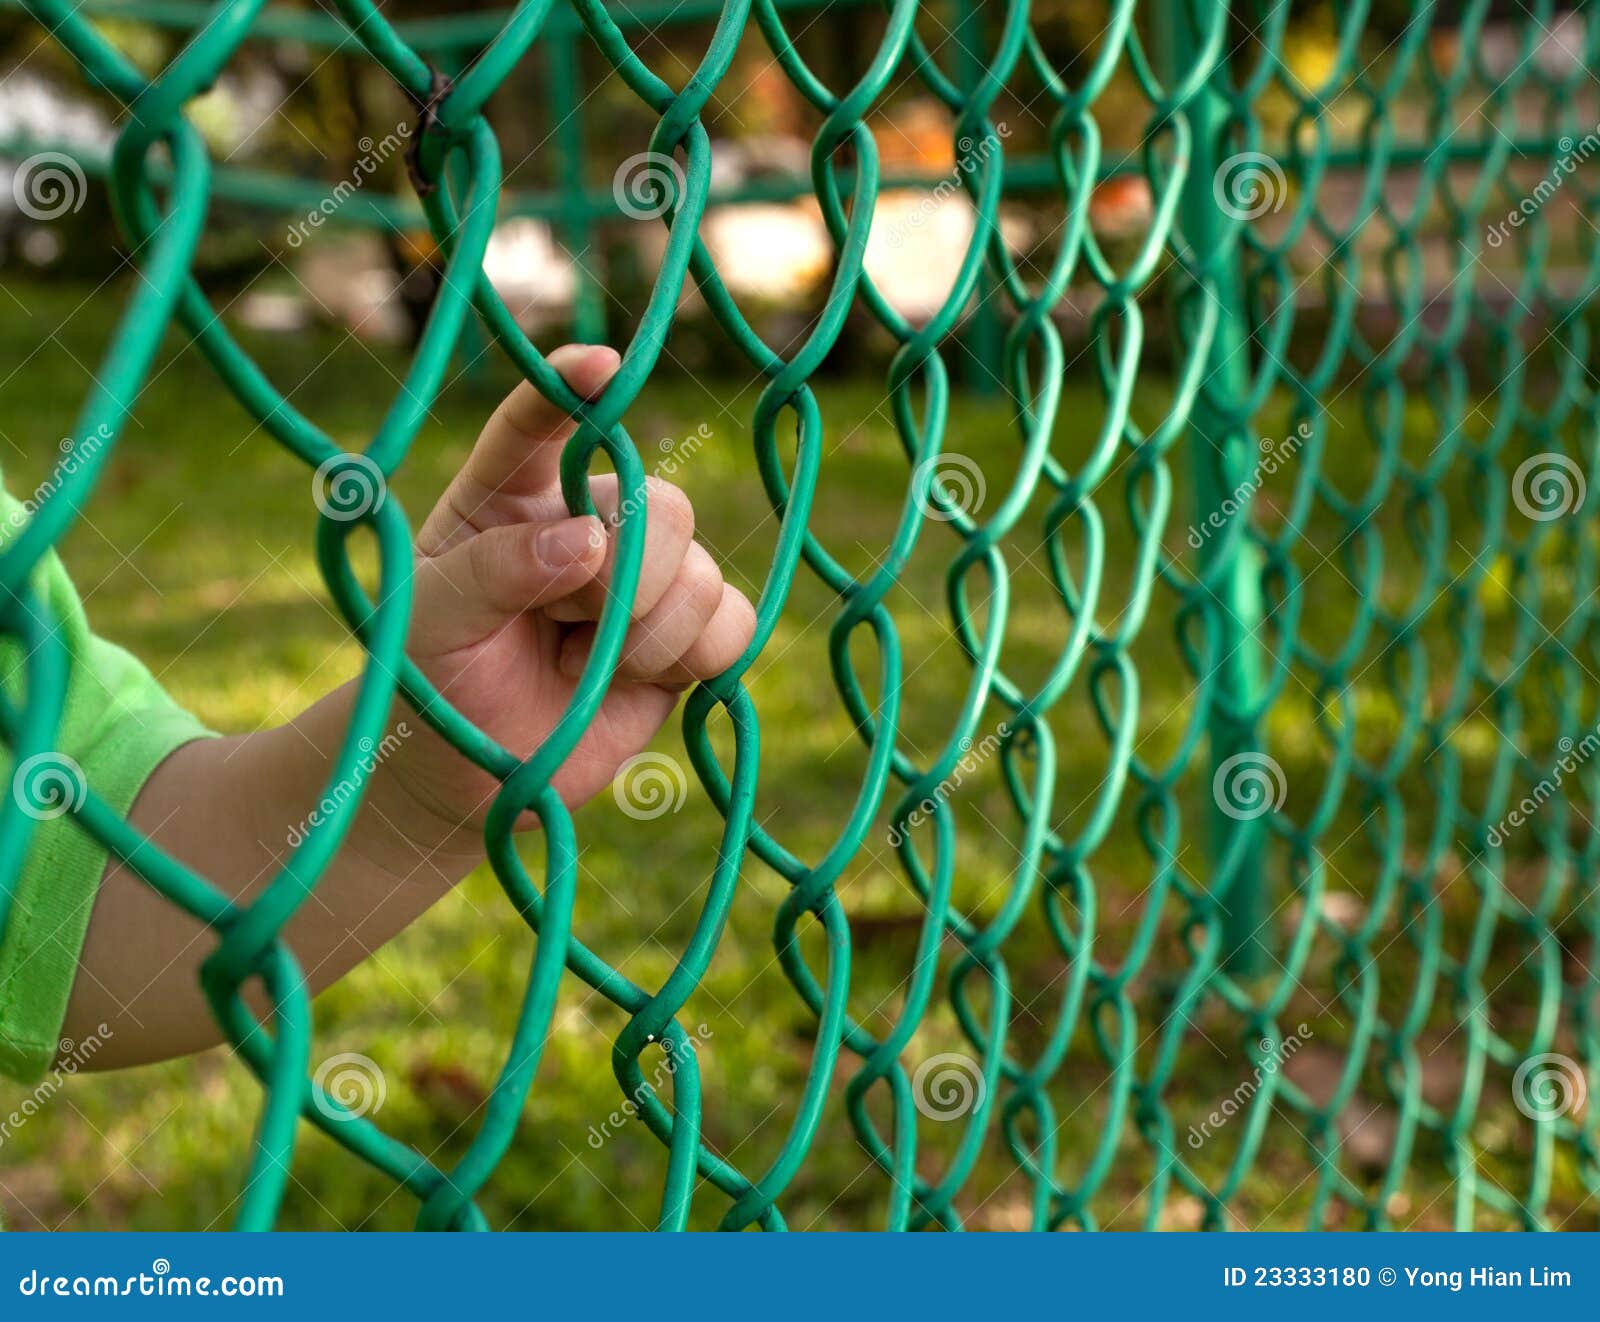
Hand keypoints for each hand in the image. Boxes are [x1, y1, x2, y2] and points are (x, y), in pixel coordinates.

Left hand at [375, 345, 754, 853]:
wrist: (466, 778)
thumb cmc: (430, 685)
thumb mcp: (432, 623)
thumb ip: (495, 571)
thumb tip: (588, 541)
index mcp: (507, 497)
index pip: (539, 425)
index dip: (571, 390)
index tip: (597, 371)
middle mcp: (587, 521)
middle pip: (661, 507)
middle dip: (627, 578)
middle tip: (563, 625)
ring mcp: (647, 577)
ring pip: (701, 572)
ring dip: (646, 635)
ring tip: (583, 666)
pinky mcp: (687, 635)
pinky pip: (735, 625)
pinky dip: (693, 658)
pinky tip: (638, 679)